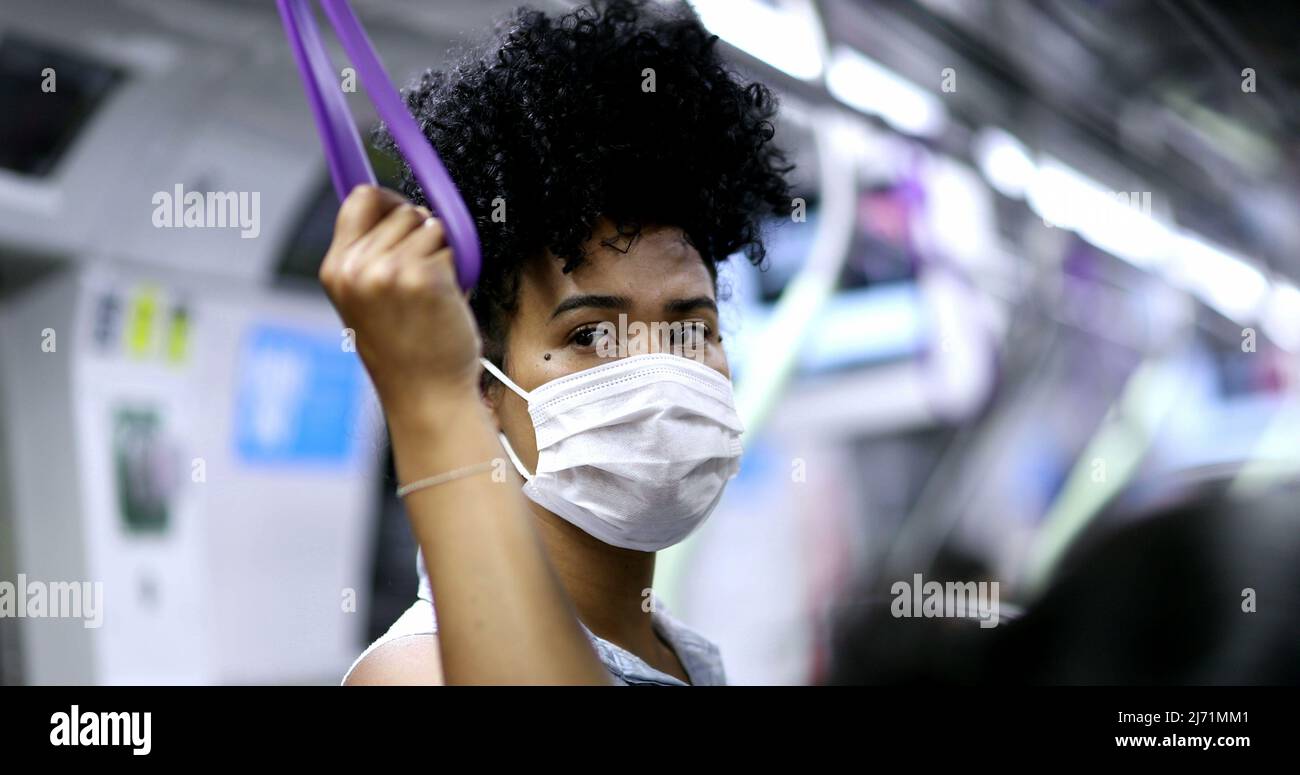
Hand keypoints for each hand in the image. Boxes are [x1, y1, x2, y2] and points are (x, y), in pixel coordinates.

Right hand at [319, 186, 480, 412]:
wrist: (427, 395)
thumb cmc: (407, 352)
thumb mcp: (367, 302)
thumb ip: (371, 257)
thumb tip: (402, 209)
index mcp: (336, 270)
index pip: (360, 199)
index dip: (389, 200)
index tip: (407, 216)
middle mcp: (356, 267)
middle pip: (402, 208)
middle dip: (422, 234)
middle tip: (423, 277)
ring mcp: (388, 270)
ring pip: (431, 226)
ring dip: (442, 253)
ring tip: (433, 294)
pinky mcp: (423, 277)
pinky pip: (452, 248)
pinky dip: (458, 270)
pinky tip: (446, 301)